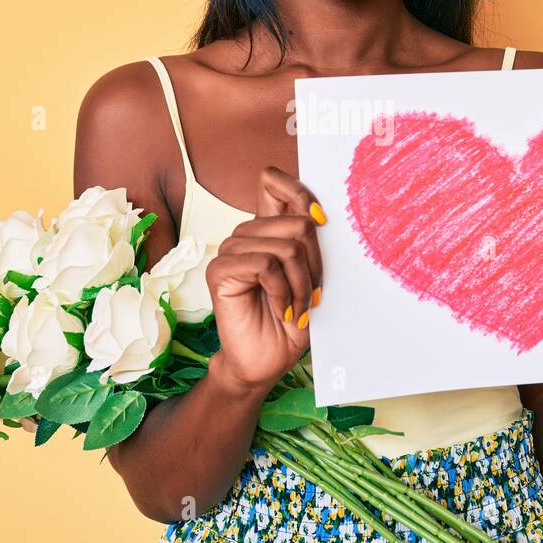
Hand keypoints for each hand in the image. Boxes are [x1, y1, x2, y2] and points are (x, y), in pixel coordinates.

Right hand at [204, 166, 324, 393]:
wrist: (267, 361)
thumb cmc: (290, 321)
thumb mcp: (310, 278)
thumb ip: (310, 245)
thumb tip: (320, 215)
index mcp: (269, 229)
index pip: (273, 182)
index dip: (299, 191)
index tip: (322, 219)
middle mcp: (249, 234)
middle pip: (299, 223)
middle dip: (316, 265)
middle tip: (312, 296)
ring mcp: (231, 250)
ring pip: (287, 247)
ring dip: (301, 285)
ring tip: (297, 309)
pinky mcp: (220, 271)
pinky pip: (266, 265)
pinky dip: (283, 291)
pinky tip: (282, 309)